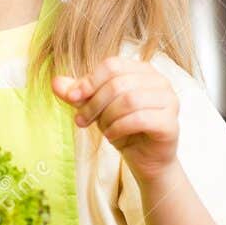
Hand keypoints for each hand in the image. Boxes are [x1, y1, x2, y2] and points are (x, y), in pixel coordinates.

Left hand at [53, 57, 179, 180]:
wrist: (144, 159)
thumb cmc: (123, 128)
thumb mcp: (96, 109)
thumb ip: (78, 94)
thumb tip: (55, 82)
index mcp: (142, 70)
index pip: (111, 65)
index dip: (89, 81)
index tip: (72, 98)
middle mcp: (159, 81)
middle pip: (118, 83)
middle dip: (94, 104)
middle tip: (81, 121)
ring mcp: (169, 101)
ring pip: (129, 100)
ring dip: (107, 117)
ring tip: (102, 129)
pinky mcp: (170, 123)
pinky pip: (140, 118)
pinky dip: (119, 128)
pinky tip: (112, 136)